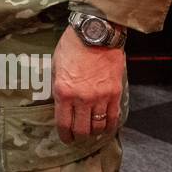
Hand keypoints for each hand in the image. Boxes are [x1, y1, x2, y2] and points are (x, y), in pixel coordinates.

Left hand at [51, 25, 124, 142]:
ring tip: (92, 131)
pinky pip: (114, 116)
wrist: (95, 33)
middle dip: (78, 137)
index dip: (64, 135)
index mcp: (63, 92)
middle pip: (81, 129)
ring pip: (98, 126)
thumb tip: (61, 103)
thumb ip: (58, 86)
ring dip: (94, 132)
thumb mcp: (56, 66)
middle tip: (78, 137)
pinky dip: (110, 125)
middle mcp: (82, 98)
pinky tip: (106, 126)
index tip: (65, 139)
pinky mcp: (115, 93)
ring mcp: (100, 97)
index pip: (63, 123)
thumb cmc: (72, 46)